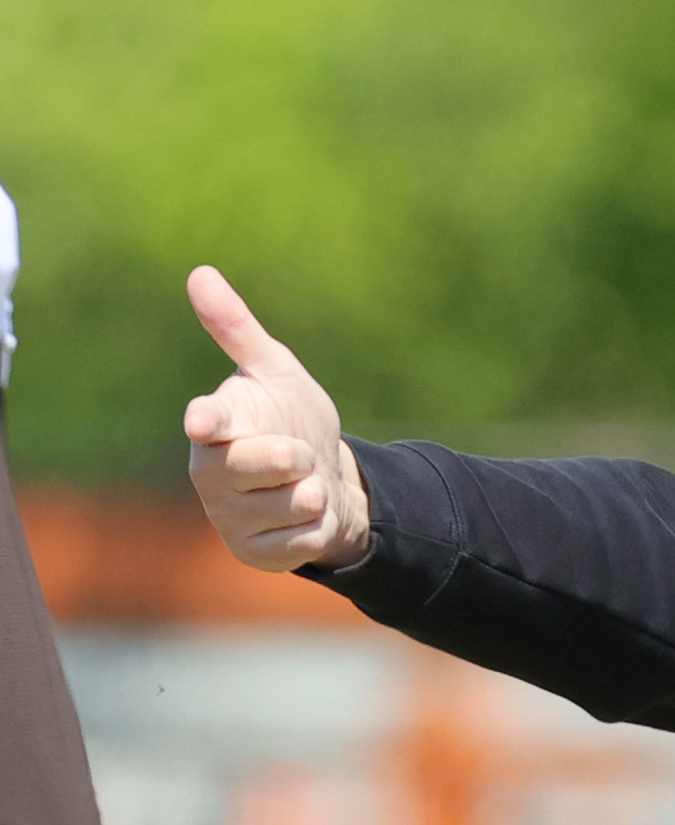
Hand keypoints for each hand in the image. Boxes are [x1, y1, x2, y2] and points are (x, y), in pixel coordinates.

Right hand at [182, 267, 369, 571]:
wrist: (324, 478)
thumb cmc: (290, 418)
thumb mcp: (275, 370)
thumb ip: (237, 330)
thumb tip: (200, 273)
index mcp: (216, 424)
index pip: (209, 421)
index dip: (208, 421)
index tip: (203, 421)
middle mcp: (211, 472)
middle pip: (255, 465)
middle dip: (289, 457)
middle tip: (298, 451)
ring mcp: (229, 515)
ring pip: (290, 502)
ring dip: (312, 490)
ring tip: (304, 482)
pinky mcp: (255, 551)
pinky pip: (303, 538)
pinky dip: (318, 525)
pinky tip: (307, 517)